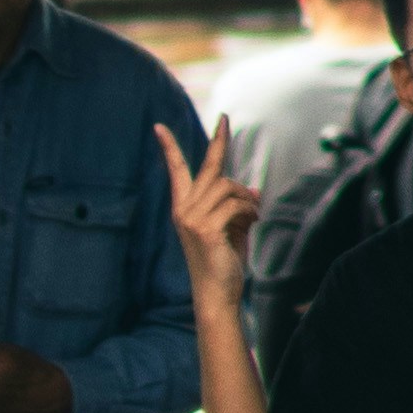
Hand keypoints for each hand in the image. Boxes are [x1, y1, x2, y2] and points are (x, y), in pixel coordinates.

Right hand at [156, 118, 256, 316]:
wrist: (217, 294)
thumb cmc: (224, 261)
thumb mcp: (233, 227)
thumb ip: (238, 205)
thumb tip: (252, 187)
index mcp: (184, 207)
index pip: (176, 171)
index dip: (169, 147)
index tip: (158, 127)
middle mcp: (183, 209)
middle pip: (209, 168)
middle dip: (219, 142)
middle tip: (225, 119)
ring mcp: (192, 218)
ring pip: (228, 187)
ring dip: (248, 198)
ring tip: (254, 214)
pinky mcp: (205, 228)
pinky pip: (235, 204)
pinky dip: (250, 210)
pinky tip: (253, 222)